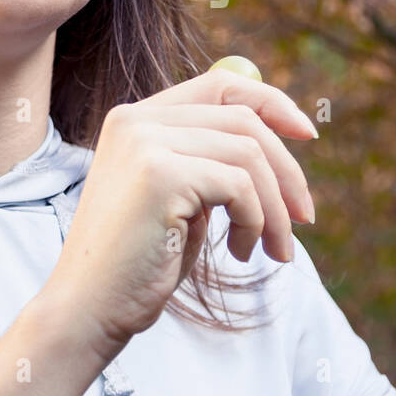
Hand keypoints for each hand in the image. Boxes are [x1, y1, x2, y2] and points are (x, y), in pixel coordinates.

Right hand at [45, 68, 317, 364]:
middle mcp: (136, 120)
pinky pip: (240, 186)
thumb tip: (283, 139)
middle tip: (305, 218)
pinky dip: (255, 221)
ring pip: (248, 154)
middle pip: (243, 119)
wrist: (88, 311)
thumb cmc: (138, 265)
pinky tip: (241, 253)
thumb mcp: (180, 200)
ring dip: (275, 208)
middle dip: (287, 170)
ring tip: (275, 249)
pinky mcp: (159, 174)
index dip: (271, 103)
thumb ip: (211, 162)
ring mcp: (145, 142)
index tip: (308, 136)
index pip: (220, 84)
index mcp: (136, 119)